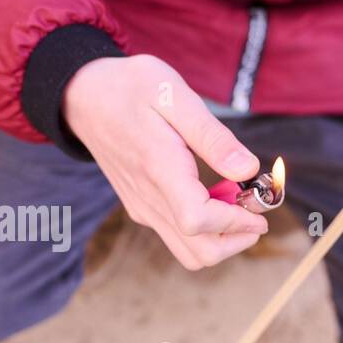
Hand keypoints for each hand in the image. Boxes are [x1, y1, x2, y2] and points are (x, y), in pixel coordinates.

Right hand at [64, 54, 267, 269]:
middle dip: (237, 239)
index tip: (259, 207)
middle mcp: (149, 199)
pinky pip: (178, 236)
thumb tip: (249, 169)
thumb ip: (213, 137)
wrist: (84, 99)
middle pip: (199, 254)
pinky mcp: (141, 209)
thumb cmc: (130, 89)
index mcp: (159, 168)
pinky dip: (205, 229)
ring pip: (190, 253)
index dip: (235, 222)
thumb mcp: (174, 95)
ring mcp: (143, 208)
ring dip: (222, 237)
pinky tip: (212, 192)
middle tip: (255, 207)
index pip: (197, 221)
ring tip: (235, 200)